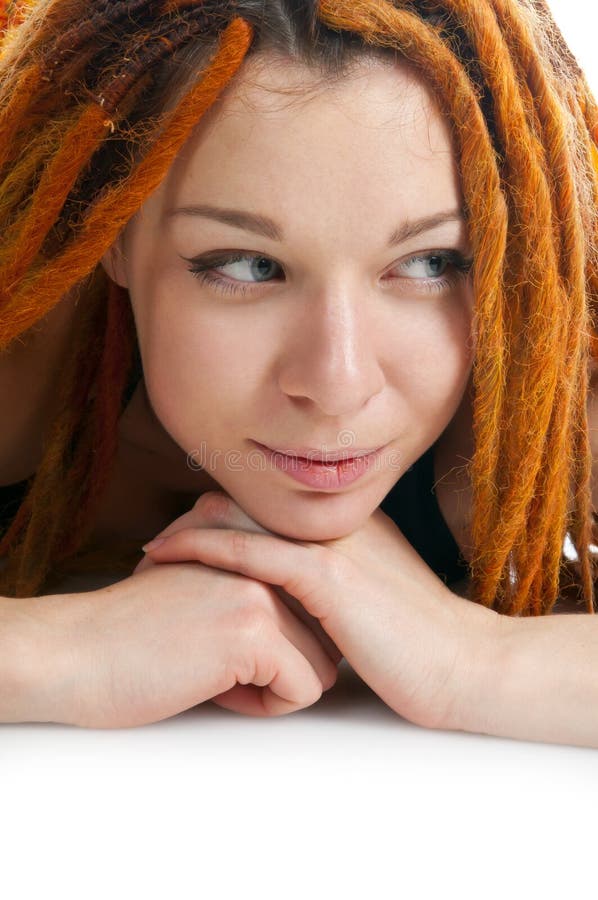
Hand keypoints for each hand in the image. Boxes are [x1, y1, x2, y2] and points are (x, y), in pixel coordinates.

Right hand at [27, 559, 338, 727]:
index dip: (292, 638)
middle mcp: (263, 561)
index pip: (317, 601)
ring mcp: (260, 593)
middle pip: (326, 635)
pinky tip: (213, 688)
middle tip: (226, 665)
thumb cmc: (129, 633)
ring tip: (218, 675)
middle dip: (286, 664)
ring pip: (322, 663)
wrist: (73, 652)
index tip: (246, 650)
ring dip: (275, 686)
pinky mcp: (252, 633)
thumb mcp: (202, 589)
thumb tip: (309, 624)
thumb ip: (251, 587)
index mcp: (252, 545)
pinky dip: (264, 706)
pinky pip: (303, 690)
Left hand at [142, 498, 502, 728]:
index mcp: (344, 522)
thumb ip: (332, 582)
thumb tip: (288, 598)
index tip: (182, 538)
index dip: (217, 514)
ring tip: (150, 554)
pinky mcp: (327, 576)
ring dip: (186, 533)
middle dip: (192, 518)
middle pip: (242, 500)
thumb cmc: (416, 643)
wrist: (462, 664)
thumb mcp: (370, 598)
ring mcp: (331, 544)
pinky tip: (169, 558)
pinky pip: (249, 552)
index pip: (265, 502)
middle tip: (155, 547)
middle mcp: (334, 521)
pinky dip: (202, 550)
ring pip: (237, 517)